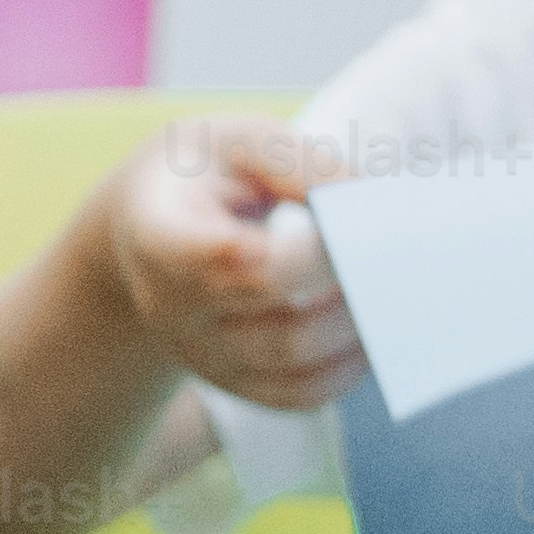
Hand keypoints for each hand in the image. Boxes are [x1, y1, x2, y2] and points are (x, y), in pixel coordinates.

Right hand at [93, 117, 360, 409]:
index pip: (227, 264)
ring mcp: (199, 353)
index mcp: (160, 238)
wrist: (141, 223)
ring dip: (358, 328)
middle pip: (282, 325)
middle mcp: (172, 309)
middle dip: (352, 291)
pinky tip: (363, 325)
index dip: (302, 255)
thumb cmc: (197, 173)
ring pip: (299, 364)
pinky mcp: (227, 379)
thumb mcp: (232, 138)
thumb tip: (367, 205)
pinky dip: (347, 367)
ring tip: (383, 284)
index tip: (345, 222)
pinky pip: (298, 394)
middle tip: (391, 254)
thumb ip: (297, 162)